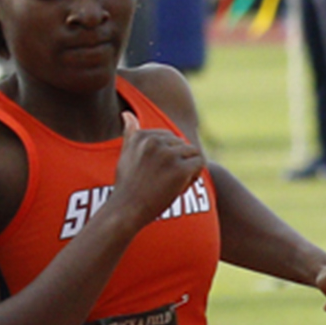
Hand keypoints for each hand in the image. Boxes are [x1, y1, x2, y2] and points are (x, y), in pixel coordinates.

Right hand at [109, 110, 204, 230]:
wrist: (126, 211)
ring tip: (173, 184)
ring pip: (193, 153)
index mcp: (142, 135)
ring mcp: (168, 155)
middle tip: (165, 182)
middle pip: (183, 145)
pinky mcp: (180, 169)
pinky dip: (194, 176)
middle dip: (180, 162)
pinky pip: (200, 164)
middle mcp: (155, 141)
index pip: (170, 138)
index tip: (156, 172)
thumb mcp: (125, 155)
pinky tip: (180, 188)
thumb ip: (130, 134)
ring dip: (188, 169)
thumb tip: (127, 114)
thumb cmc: (127, 186)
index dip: (168, 157)